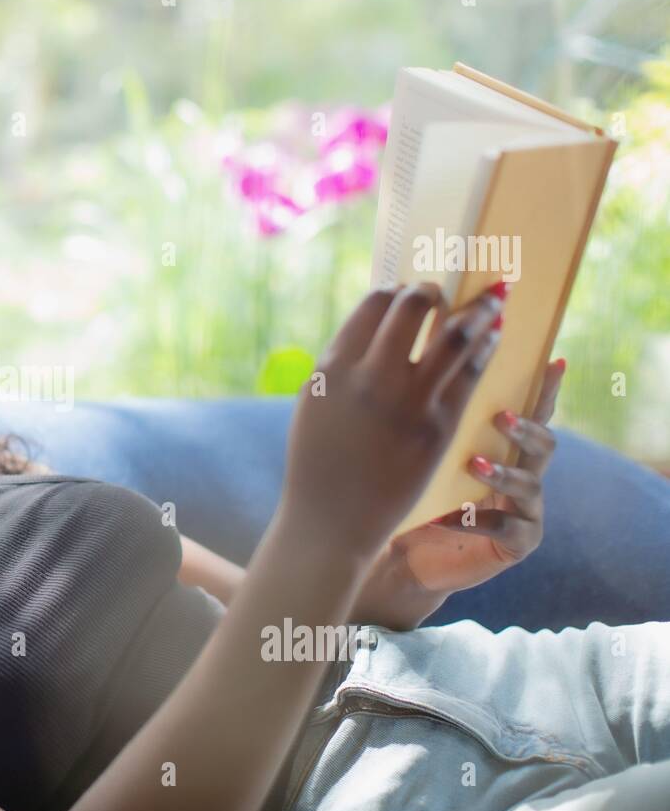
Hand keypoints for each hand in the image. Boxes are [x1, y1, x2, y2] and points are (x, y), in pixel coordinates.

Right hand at [279, 281, 504, 562]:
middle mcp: (370, 378)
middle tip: (446, 290)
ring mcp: (406, 403)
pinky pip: (468, 374)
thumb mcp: (315, 403)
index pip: (373, 304)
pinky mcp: (437, 427)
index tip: (408, 291)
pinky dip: (484, 347)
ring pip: (453, 337)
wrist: (331, 519)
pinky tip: (495, 336)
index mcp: (334, 367)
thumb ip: (341, 365)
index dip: (396, 291)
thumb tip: (375, 328)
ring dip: (477, 310)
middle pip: (412, 308)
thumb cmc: (319, 461)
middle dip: (434, 291)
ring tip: (495, 296)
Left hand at [351, 357, 564, 628]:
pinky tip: (449, 516)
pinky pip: (508, 529)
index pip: (530, 409)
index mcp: (502, 444)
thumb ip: (430, 403)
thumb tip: (420, 341)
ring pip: (531, 484)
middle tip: (499, 416)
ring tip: (475, 464)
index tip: (553, 361)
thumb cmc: (403, 491)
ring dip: (503, 473)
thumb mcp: (414, 444)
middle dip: (526, 427)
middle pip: (544, 442)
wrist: (394, 553)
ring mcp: (524, 509)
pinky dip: (477, 520)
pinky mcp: (516, 544)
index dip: (545, 387)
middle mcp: (521, 472)